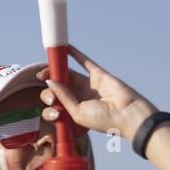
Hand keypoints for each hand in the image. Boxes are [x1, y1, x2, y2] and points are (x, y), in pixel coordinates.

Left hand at [36, 45, 157, 141]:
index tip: (45, 94)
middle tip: (41, 76)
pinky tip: (65, 48)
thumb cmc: (104, 120)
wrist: (127, 115)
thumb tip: (49, 81)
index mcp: (74, 110)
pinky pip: (85, 62)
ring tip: (47, 63)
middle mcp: (80, 97)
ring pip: (69, 73)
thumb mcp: (77, 113)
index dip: (48, 95)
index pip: (56, 100)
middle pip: (60, 85)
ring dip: (57, 67)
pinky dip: (75, 54)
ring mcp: (89, 85)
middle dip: (50, 80)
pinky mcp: (98, 75)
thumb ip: (63, 97)